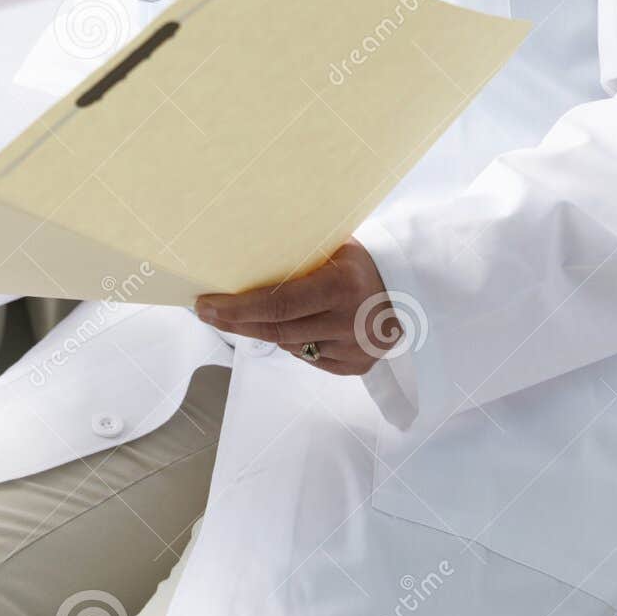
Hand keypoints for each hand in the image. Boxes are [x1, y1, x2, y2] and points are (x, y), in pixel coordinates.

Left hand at [195, 239, 402, 375]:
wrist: (410, 290)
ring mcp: (354, 349)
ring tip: (246, 315)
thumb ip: (298, 256)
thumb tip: (241, 255)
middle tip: (207, 313)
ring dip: (265, 331)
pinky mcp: (356, 367)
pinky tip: (292, 327)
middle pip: (276, 330)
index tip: (206, 304)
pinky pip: (310, 358)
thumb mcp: (335, 248)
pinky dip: (295, 343)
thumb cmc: (361, 262)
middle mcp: (349, 322)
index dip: (237, 308)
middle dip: (235, 323)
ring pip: (290, 346)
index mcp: (342, 286)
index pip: (277, 304)